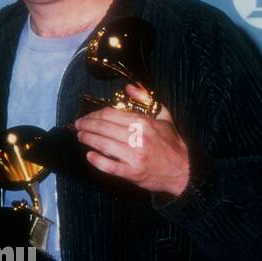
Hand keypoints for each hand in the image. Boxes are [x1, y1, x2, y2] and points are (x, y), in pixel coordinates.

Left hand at [73, 84, 189, 196]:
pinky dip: (97, 160)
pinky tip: (89, 155)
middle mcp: (138, 138)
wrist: (184, 171)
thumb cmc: (172, 143)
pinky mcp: (132, 172)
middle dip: (86, 125)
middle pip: (103, 128)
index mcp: (143, 123)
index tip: (86, 116)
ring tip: (80, 136)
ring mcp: (134, 156)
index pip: (110, 114)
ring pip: (103, 144)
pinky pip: (109, 166)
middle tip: (77, 125)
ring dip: (88, 139)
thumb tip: (128, 87)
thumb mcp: (164, 117)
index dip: (94, 114)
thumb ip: (146, 100)